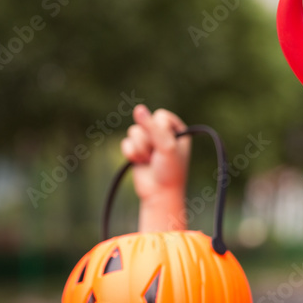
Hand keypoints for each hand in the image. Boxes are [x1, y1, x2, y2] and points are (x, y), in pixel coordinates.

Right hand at [121, 105, 190, 230]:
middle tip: (158, 156)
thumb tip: (138, 108)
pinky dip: (132, 154)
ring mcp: (148, 141)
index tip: (167, 146)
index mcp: (176, 128)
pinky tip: (140, 163)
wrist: (159, 194)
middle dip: (149, 141)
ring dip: (141, 149)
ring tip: (150, 160)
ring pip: (133, 132)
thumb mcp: (166, 146)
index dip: (160, 131)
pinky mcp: (135, 150)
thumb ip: (152, 126)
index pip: (160, 115)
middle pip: (144, 122)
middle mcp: (162, 132)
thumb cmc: (169, 170)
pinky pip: (126, 143)